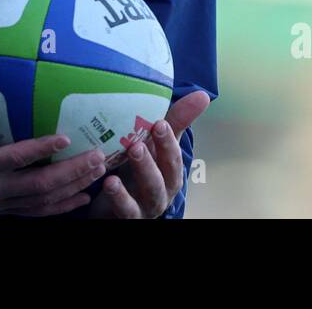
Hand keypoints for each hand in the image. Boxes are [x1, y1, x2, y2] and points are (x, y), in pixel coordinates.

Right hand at [0, 92, 106, 215]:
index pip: (16, 158)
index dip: (41, 150)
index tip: (65, 139)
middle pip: (40, 184)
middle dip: (72, 172)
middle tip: (98, 157)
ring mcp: (0, 203)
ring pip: (43, 200)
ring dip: (73, 188)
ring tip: (98, 172)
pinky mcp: (3, 208)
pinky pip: (37, 211)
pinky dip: (61, 207)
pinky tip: (82, 197)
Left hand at [88, 90, 210, 218]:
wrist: (115, 204)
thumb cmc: (138, 169)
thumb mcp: (154, 145)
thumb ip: (175, 121)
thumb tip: (202, 95)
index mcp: (171, 169)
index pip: (173, 154)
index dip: (168, 141)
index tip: (160, 123)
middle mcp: (164, 188)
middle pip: (165, 175)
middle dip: (154, 159)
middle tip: (138, 144)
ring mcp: (148, 204)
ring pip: (150, 191)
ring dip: (140, 174)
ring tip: (127, 157)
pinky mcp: (130, 216)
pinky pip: (127, 210)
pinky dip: (119, 197)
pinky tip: (109, 183)